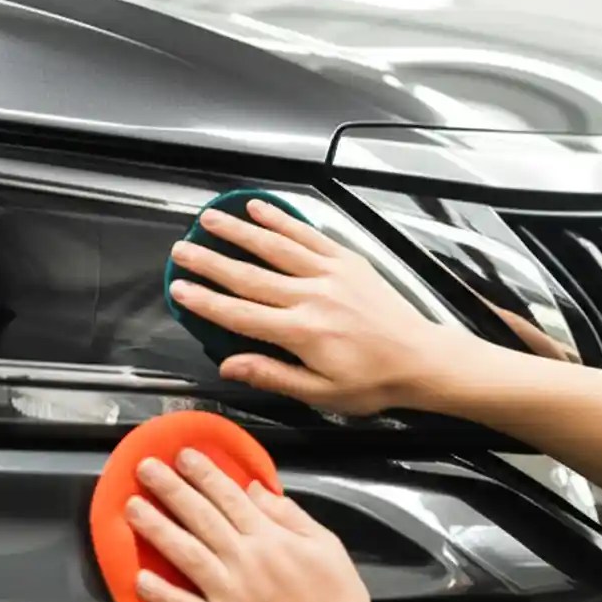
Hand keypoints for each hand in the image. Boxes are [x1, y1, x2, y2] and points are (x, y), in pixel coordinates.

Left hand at [127, 448, 430, 601]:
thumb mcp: (328, 548)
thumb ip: (291, 516)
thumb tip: (258, 491)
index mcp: (272, 540)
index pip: (230, 496)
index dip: (203, 473)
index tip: (183, 456)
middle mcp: (247, 562)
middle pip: (201, 516)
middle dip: (170, 488)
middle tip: (146, 469)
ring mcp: (230, 596)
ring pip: (186, 553)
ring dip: (156, 528)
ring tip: (133, 508)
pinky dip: (160, 593)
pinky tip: (139, 578)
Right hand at [168, 199, 476, 414]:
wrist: (421, 359)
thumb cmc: (372, 381)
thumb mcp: (320, 393)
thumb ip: (272, 375)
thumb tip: (230, 366)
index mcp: (301, 332)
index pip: (240, 314)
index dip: (205, 301)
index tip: (180, 288)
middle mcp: (312, 296)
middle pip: (249, 275)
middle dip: (211, 261)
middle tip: (182, 249)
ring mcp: (329, 273)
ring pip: (275, 246)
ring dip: (239, 230)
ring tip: (211, 218)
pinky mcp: (346, 260)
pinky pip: (308, 235)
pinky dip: (282, 219)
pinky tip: (260, 208)